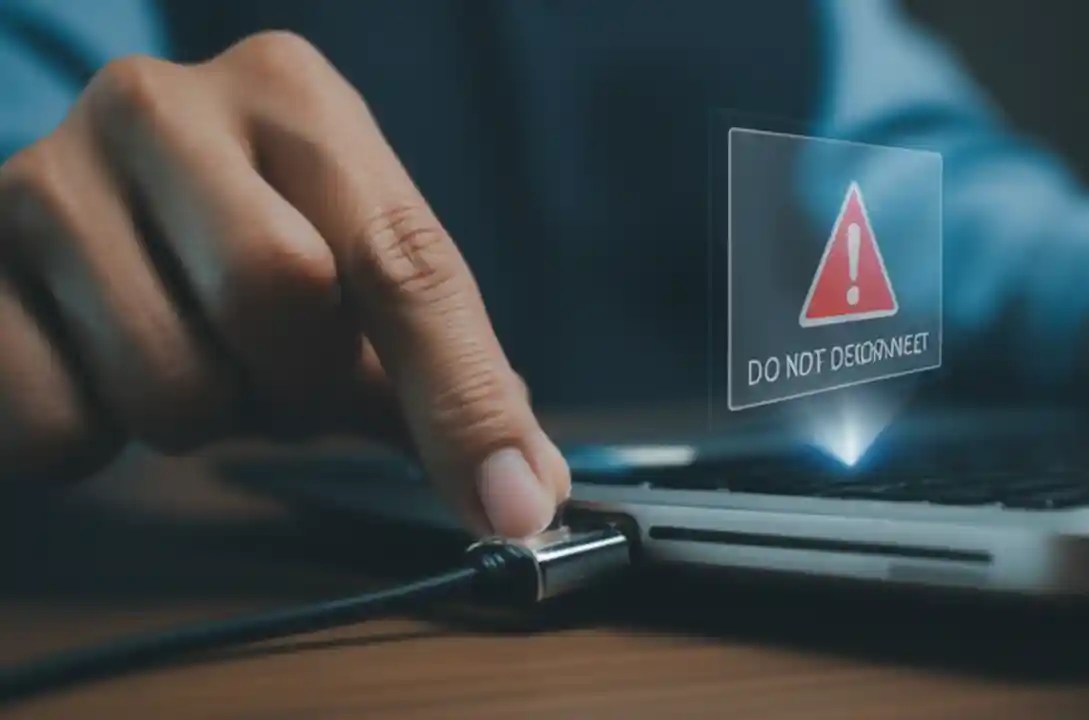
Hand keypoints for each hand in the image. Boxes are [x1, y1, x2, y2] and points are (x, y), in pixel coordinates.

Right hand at [0, 32, 568, 536]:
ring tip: (192, 356)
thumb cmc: (247, 234)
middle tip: (278, 368)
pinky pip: (59, 430)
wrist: (91, 199)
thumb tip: (529, 491)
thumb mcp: (355, 269)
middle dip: (299, 385)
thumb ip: (446, 372)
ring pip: (171, 388)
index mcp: (293, 98)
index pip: (406, 264)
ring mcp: (44, 182)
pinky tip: (101, 369)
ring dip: (206, 417)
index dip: (463, 399)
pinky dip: (101, 438)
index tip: (511, 504)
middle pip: (279, 300)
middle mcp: (162, 107)